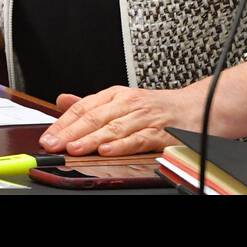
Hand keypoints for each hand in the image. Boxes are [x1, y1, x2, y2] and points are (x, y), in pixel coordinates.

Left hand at [38, 85, 201, 156]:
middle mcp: (130, 103)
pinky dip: (122, 145)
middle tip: (53, 144)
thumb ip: (92, 104)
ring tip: (73, 148)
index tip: (47, 136)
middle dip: (71, 132)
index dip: (64, 123)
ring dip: (92, 138)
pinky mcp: (161, 132)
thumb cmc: (158, 107)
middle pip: (96, 117)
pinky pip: (139, 138)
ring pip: (114, 128)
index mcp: (117, 96)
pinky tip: (108, 151)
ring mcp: (145, 117)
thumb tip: (62, 101)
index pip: (85, 107)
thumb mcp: (122, 100)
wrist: (199, 107)